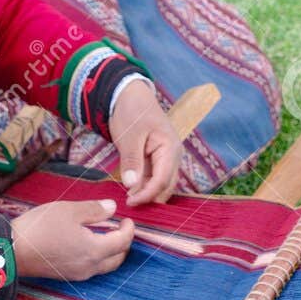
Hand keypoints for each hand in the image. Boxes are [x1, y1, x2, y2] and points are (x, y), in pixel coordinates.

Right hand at [11, 199, 134, 280]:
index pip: (123, 242)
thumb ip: (94, 209)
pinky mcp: (66, 275)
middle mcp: (90, 267)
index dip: (129, 230)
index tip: (127, 219)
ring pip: (104, 266)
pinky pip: (90, 268)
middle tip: (120, 229)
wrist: (11, 250)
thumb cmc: (40, 228)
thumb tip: (112, 208)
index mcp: (95, 250)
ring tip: (105, 234)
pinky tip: (87, 244)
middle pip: (117, 259)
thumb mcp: (68, 210)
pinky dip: (97, 257)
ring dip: (110, 252)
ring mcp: (77, 274)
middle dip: (124, 244)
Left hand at [109, 78, 180, 205]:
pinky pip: (153, 177)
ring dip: (146, 193)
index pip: (163, 180)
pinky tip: (131, 191)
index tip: (130, 202)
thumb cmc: (131, 110)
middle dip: (150, 197)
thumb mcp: (129, 136)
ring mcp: (165, 157)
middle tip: (129, 205)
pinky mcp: (156, 159)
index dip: (147, 194)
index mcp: (170, 148)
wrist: (128, 94)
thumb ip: (132, 160)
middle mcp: (172, 155)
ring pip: (160, 183)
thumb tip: (131, 185)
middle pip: (166, 185)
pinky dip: (143, 186)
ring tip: (128, 200)